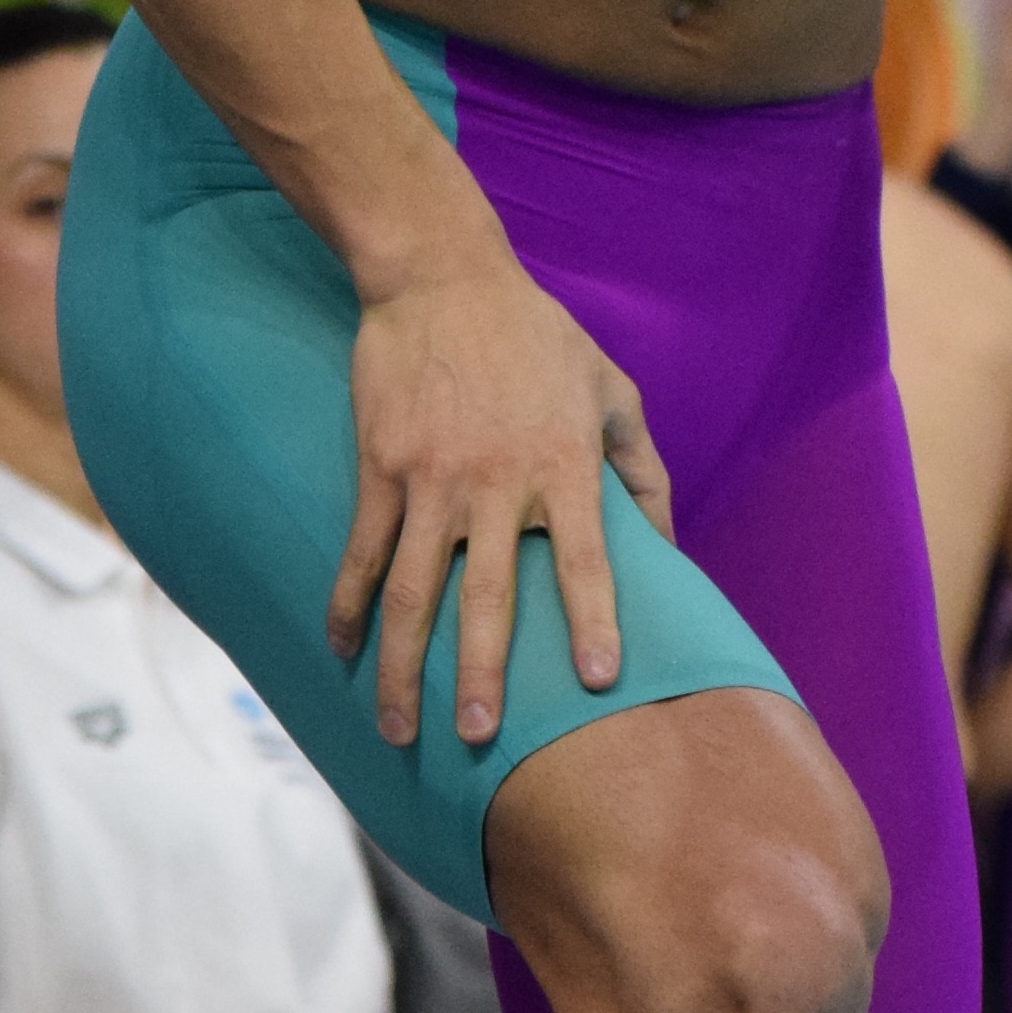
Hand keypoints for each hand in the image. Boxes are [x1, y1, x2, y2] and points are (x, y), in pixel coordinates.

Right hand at [333, 247, 672, 753]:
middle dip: (480, 673)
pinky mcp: (381, 467)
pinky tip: (341, 649)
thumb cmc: (536, 334)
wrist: (442, 276)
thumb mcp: (611, 386)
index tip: (595, 680)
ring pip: (412, 591)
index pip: (585, 559)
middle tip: (478, 736)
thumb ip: (643, 465)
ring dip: (402, 665)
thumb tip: (669, 543)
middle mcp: (498, 482)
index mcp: (564, 464)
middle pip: (488, 596)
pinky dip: (348, 605)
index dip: (592, 620)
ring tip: (399, 726)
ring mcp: (432, 479)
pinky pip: (362, 551)